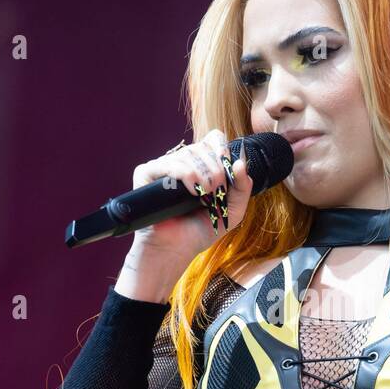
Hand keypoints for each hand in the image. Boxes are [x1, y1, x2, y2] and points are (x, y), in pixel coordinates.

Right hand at [129, 129, 253, 261]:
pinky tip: (192, 191)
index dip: (222, 151)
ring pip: (188, 154)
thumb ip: (243, 188)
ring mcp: (163, 166)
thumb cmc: (201, 230)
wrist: (176, 249)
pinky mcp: (146, 173)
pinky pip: (168, 163)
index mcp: (201, 165)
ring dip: (203, 175)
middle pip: (203, 147)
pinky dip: (185, 174)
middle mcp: (181, 161)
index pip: (213, 139)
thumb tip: (240, 163)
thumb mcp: (233, 211)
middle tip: (217, 192)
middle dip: (216, 170)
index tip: (226, 172)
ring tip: (205, 196)